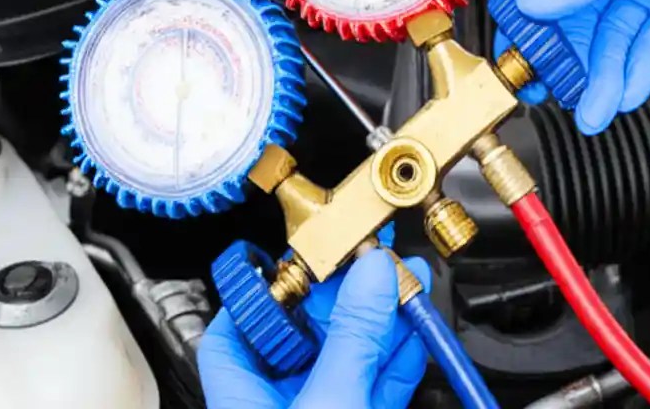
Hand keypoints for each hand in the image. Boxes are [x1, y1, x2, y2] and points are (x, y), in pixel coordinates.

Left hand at [199, 249, 432, 408]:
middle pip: (307, 336)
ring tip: (406, 279)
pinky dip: (399, 357)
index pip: (234, 332)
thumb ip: (352, 339)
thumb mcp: (331, 402)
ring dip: (383, 319)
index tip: (298, 256)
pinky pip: (379, 384)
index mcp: (242, 399)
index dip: (264, 290)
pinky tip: (415, 330)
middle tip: (372, 258)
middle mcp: (279, 405)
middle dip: (345, 295)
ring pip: (351, 357)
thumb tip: (369, 274)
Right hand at [505, 0, 649, 133]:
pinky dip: (639, 72)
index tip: (524, 54)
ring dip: (603, 76)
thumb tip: (538, 0)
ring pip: (615, 40)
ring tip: (593, 112)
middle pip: (579, 19)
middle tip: (554, 95)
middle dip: (567, 59)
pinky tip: (627, 94)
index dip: (537, 19)